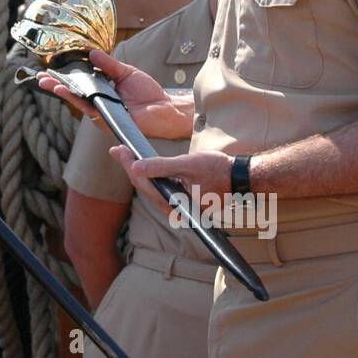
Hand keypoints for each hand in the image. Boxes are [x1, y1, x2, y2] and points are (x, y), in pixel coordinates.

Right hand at [36, 48, 189, 139]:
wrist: (164, 109)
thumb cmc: (148, 93)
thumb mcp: (126, 73)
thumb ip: (108, 65)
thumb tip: (92, 54)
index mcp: (102, 91)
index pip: (80, 83)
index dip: (65, 78)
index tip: (50, 71)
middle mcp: (99, 103)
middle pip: (74, 94)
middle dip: (56, 86)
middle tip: (40, 78)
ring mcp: (102, 114)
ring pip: (79, 103)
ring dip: (64, 93)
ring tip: (51, 85)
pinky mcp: (107, 122)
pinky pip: (91, 110)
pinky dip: (80, 101)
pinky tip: (70, 94)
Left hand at [109, 147, 233, 215]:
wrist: (241, 177)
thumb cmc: (217, 170)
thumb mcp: (188, 164)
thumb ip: (161, 166)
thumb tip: (136, 167)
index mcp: (173, 201)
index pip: (143, 184)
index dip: (128, 166)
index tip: (118, 150)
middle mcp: (173, 207)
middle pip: (144, 187)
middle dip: (129, 167)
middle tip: (116, 150)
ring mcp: (177, 204)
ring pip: (151, 188)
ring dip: (138, 171)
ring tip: (125, 155)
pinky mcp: (181, 199)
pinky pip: (160, 188)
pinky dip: (150, 175)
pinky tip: (144, 166)